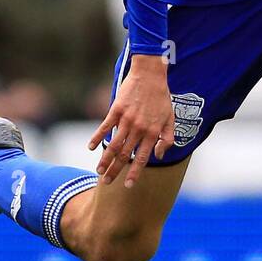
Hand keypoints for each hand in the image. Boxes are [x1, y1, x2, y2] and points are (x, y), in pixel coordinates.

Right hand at [89, 55, 174, 187]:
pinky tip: (91, 147)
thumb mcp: (171, 118)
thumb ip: (167, 138)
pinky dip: (97, 137)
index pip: (142, 158)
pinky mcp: (116, 109)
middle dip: (115, 171)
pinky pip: (105, 127)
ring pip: (114, 144)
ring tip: (99, 171)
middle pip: (125, 155)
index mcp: (153, 132)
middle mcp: (139, 128)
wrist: (150, 74)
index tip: (128, 185)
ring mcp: (127, 119)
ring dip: (105, 159)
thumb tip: (159, 155)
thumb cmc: (162, 97)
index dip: (135, 173)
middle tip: (107, 182)